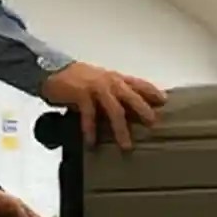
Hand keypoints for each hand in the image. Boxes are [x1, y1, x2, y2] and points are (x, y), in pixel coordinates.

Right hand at [41, 62, 166, 148]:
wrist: (52, 70)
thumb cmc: (77, 79)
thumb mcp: (100, 82)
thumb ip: (114, 93)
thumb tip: (130, 111)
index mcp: (115, 79)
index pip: (139, 84)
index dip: (152, 92)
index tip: (164, 101)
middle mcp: (109, 82)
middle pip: (132, 97)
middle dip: (144, 111)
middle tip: (153, 124)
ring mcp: (96, 88)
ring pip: (115, 110)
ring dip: (121, 130)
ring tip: (126, 145)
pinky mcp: (81, 95)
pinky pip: (90, 116)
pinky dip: (91, 130)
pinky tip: (92, 143)